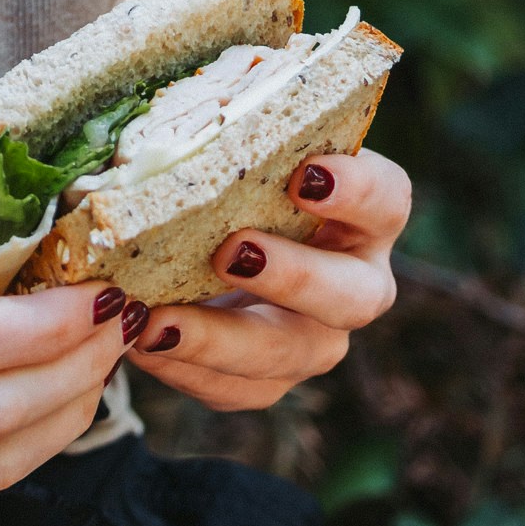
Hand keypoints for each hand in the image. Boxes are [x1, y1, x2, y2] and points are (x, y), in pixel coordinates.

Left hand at [128, 147, 410, 410]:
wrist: (189, 239)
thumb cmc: (218, 178)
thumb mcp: (225, 154)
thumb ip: (212, 138)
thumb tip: (143, 136)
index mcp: (360, 213)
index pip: (386, 197)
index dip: (357, 189)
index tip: (305, 175)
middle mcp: (352, 280)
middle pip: (354, 296)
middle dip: (294, 277)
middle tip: (232, 251)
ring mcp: (315, 336)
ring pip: (291, 354)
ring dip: (221, 340)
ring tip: (156, 321)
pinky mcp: (269, 377)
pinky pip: (238, 389)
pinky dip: (186, 369)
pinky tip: (139, 343)